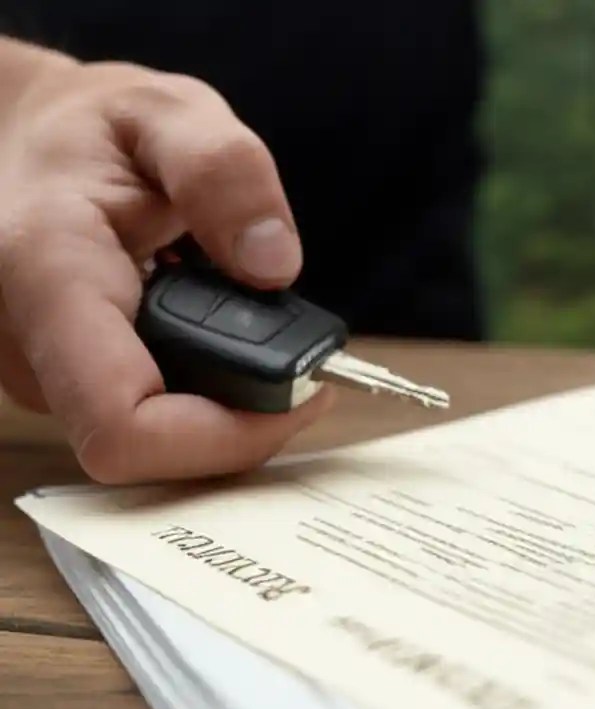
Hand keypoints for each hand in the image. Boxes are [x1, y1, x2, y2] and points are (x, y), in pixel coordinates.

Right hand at [0, 57, 331, 482]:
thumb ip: (224, 173)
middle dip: (241, 413)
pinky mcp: (61, 385)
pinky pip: (145, 421)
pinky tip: (218, 339)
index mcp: (48, 277)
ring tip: (252, 328)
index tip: (303, 392)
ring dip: (224, 402)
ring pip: (153, 440)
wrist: (23, 139)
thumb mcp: (169, 114)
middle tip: (301, 351)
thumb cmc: (96, 130)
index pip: (124, 425)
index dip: (225, 436)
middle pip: (152, 445)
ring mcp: (39, 376)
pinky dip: (201, 392)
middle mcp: (26, 347)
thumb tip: (275, 266)